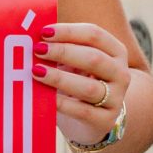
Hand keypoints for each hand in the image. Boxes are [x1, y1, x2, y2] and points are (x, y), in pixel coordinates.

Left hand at [39, 21, 131, 143]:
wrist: (94, 120)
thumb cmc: (80, 82)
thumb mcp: (76, 63)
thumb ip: (62, 48)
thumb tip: (32, 36)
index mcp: (116, 52)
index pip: (94, 35)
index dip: (68, 32)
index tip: (43, 32)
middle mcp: (120, 74)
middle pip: (93, 58)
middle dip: (63, 52)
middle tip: (38, 50)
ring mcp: (116, 99)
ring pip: (88, 87)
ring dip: (60, 78)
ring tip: (37, 72)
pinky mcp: (105, 121)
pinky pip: (82, 111)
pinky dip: (62, 103)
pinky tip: (45, 98)